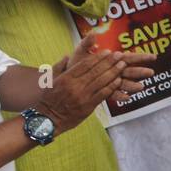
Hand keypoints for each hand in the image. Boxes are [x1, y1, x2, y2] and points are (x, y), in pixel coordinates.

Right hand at [38, 39, 154, 130]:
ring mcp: (83, 96)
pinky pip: (103, 94)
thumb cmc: (48, 99)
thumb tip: (67, 56)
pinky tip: (119, 80)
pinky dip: (112, 86)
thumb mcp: (49, 81)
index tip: (108, 51)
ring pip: (101, 81)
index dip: (98, 57)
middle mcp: (75, 85)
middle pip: (96, 70)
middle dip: (110, 61)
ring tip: (123, 65)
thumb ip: (59, 67)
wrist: (47, 119)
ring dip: (114, 72)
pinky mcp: (88, 106)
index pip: (85, 64)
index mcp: (66, 78)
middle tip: (120, 55)